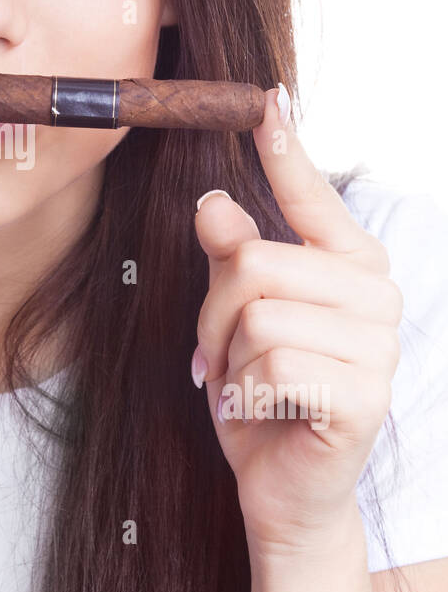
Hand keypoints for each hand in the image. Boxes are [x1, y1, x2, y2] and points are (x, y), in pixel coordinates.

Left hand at [192, 86, 403, 555]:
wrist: (284, 492)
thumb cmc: (261, 397)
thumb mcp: (233, 320)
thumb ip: (232, 259)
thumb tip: (212, 202)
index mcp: (350, 267)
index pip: (314, 198)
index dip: (286, 152)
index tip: (266, 100)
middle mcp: (376, 298)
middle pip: (256, 263)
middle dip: (215, 314)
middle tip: (220, 356)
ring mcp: (377, 348)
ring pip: (257, 315)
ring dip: (229, 359)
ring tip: (245, 387)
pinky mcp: (363, 397)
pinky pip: (271, 366)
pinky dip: (245, 395)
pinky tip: (262, 413)